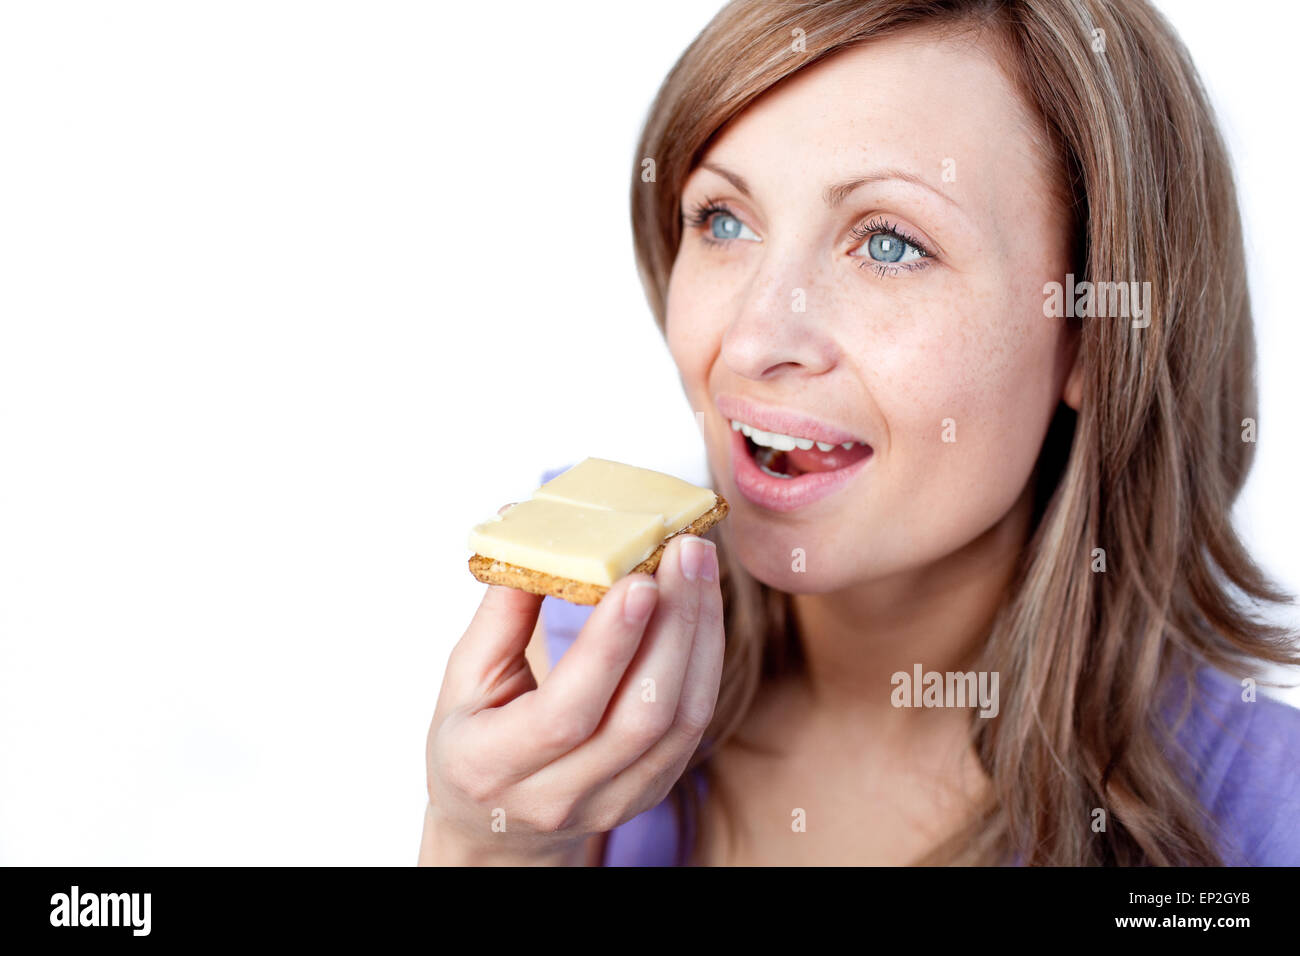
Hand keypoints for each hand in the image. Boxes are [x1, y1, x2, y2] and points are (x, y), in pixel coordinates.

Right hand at [422, 532, 722, 864]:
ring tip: (699, 566)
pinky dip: (705, 659)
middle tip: (685, 551)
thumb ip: (502, 611)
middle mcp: (557, 796)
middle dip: (673, 625)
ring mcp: (613, 801)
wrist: (497, 827)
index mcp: (492, 765)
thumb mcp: (465, 677)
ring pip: (680, 721)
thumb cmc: (473, 737)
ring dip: (699, 635)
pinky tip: (702, 607)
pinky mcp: (652, 791)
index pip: (566, 713)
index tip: (639, 581)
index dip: (609, 647)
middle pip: (640, 716)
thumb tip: (525, 524)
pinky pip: (694, 725)